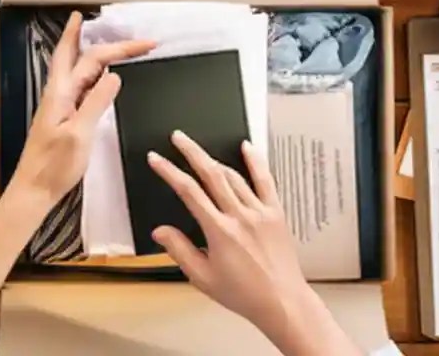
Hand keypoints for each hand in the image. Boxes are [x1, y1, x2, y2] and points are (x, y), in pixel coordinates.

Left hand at [8, 12, 154, 208]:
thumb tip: (114, 76)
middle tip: (98, 21)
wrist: (32, 192)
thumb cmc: (52, 167)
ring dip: (86, 49)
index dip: (121, 48)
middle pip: (72, 53)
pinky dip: (90, 72)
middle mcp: (57, 93)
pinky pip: (78, 85)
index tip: (147, 44)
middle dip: (85, 34)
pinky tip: (98, 76)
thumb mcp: (79, 134)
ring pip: (74, 67)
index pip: (94, 58)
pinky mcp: (62, 116)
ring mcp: (58, 104)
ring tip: (95, 36)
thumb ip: (96, 102)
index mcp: (60, 92)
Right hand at [148, 132, 362, 355]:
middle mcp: (240, 217)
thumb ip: (179, 250)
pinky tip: (246, 147)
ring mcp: (260, 212)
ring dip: (214, 159)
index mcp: (219, 232)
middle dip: (191, 152)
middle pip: (211, 173)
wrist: (282, 301)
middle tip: (178, 137)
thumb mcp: (203, 277)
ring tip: (199, 149)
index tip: (157, 160)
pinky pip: (265, 180)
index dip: (170, 171)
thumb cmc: (245, 294)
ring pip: (234, 175)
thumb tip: (161, 231)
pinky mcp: (276, 213)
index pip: (189, 192)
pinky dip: (255, 161)